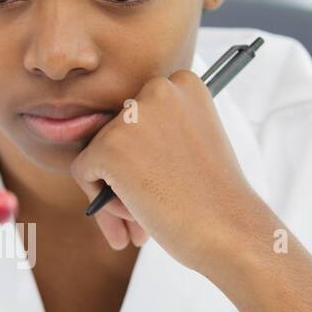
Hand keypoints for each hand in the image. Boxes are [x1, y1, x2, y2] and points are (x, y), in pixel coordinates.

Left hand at [70, 69, 264, 275]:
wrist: (229, 230)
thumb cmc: (215, 197)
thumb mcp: (192, 145)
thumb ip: (158, 131)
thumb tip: (113, 141)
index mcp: (184, 82)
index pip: (139, 112)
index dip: (145, 151)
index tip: (163, 175)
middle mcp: (158, 88)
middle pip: (115, 129)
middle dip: (125, 170)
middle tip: (149, 204)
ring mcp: (132, 116)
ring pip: (97, 153)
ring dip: (114, 188)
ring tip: (146, 215)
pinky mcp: (109, 145)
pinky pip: (83, 172)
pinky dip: (97, 199)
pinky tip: (134, 213)